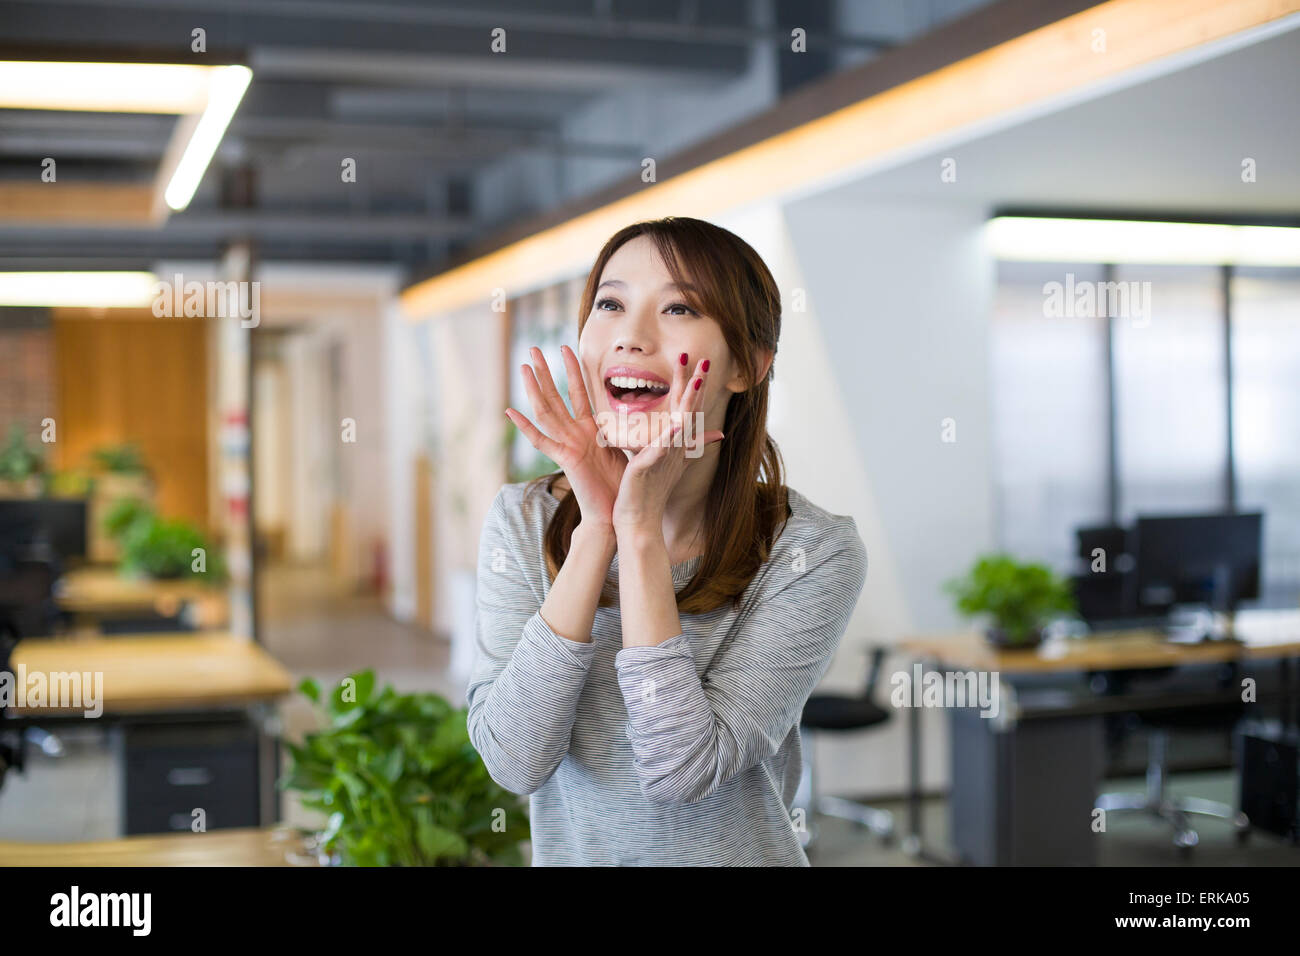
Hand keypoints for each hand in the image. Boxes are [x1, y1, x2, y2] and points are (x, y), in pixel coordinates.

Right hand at [505, 345, 625, 528]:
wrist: (616, 514)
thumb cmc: (621, 485)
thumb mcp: (624, 449)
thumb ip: (620, 430)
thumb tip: (634, 415)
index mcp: (588, 431)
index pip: (578, 393)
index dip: (573, 371)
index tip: (567, 347)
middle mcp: (574, 435)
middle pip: (555, 396)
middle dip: (545, 371)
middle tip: (533, 348)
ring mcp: (567, 446)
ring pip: (547, 411)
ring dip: (535, 388)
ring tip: (524, 366)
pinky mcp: (565, 460)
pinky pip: (541, 441)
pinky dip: (525, 427)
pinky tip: (510, 412)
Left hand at [612, 354, 723, 535]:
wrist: (638, 520)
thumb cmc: (649, 492)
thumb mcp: (671, 463)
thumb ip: (691, 445)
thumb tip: (716, 434)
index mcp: (675, 443)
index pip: (688, 409)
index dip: (693, 386)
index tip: (698, 362)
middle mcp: (675, 447)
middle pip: (688, 410)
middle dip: (695, 384)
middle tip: (704, 360)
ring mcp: (666, 456)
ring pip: (681, 424)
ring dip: (689, 402)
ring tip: (696, 380)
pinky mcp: (651, 466)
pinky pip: (662, 449)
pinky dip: (670, 437)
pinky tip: (677, 424)